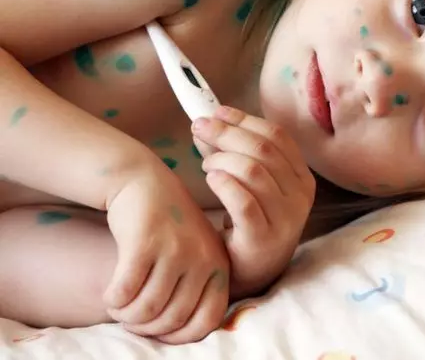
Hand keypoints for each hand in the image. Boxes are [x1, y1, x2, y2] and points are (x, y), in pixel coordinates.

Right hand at [104, 158, 229, 343]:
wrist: (144, 182)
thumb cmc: (168, 227)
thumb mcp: (195, 253)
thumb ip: (195, 288)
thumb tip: (178, 336)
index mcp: (219, 264)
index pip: (207, 320)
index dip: (180, 336)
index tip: (160, 331)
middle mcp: (203, 257)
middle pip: (172, 318)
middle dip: (145, 327)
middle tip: (130, 318)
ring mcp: (175, 249)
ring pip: (146, 309)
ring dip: (126, 315)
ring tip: (119, 306)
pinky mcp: (145, 242)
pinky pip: (125, 291)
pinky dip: (114, 299)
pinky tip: (111, 293)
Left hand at [192, 106, 315, 297]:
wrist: (250, 273)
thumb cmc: (248, 223)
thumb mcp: (248, 184)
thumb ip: (231, 153)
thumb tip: (207, 123)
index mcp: (301, 177)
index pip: (277, 136)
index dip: (245, 120)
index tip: (217, 112)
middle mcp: (300, 195)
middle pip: (264, 149)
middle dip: (227, 133)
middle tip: (200, 128)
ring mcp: (286, 218)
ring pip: (254, 171)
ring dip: (223, 160)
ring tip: (207, 166)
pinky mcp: (264, 238)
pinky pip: (243, 201)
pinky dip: (223, 183)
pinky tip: (211, 180)